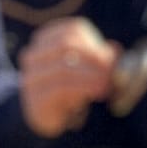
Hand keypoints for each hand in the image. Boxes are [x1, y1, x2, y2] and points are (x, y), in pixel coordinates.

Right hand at [19, 17, 120, 137]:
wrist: (50, 117)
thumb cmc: (74, 89)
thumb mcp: (91, 70)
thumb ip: (104, 60)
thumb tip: (115, 49)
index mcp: (48, 39)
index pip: (73, 30)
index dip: (96, 44)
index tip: (111, 60)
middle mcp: (35, 54)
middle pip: (66, 45)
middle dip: (94, 58)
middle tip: (112, 73)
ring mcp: (31, 76)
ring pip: (63, 68)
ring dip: (91, 76)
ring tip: (107, 85)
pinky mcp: (35, 98)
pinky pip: (60, 89)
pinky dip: (83, 89)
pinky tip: (96, 94)